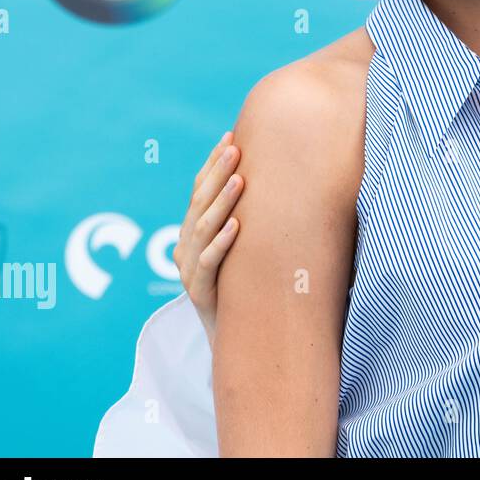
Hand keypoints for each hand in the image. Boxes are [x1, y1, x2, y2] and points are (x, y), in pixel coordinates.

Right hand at [172, 131, 244, 346]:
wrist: (241, 342)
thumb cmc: (251, 288)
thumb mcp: (250, 249)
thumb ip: (257, 220)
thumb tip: (292, 180)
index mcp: (194, 233)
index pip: (200, 191)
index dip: (213, 164)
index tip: (231, 136)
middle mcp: (186, 248)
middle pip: (199, 203)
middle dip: (217, 173)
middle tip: (235, 148)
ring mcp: (190, 272)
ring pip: (202, 229)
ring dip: (221, 202)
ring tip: (240, 179)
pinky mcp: (201, 295)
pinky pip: (209, 265)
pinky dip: (221, 243)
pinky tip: (236, 226)